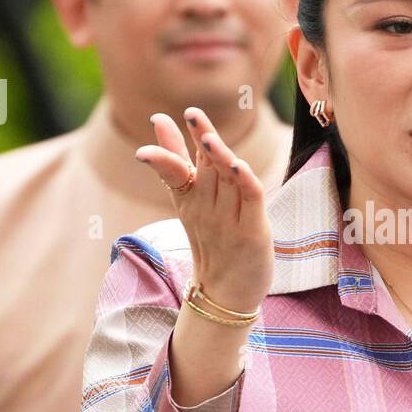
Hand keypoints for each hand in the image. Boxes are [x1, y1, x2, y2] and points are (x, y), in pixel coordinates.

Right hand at [135, 107, 272, 312]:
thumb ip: (180, 164)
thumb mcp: (191, 204)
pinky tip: (237, 165)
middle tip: (193, 115)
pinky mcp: (252, 232)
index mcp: (190, 202)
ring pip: (225, 179)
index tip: (160, 119)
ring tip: (208, 136)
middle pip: (204, 168)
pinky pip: (249, 199)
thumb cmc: (213, 243)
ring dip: (218, 157)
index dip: (169, 146)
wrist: (226, 296)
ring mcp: (228, 221)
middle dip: (199, 140)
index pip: (176, 170)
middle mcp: (206, 209)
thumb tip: (161, 124)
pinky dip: (244, 180)